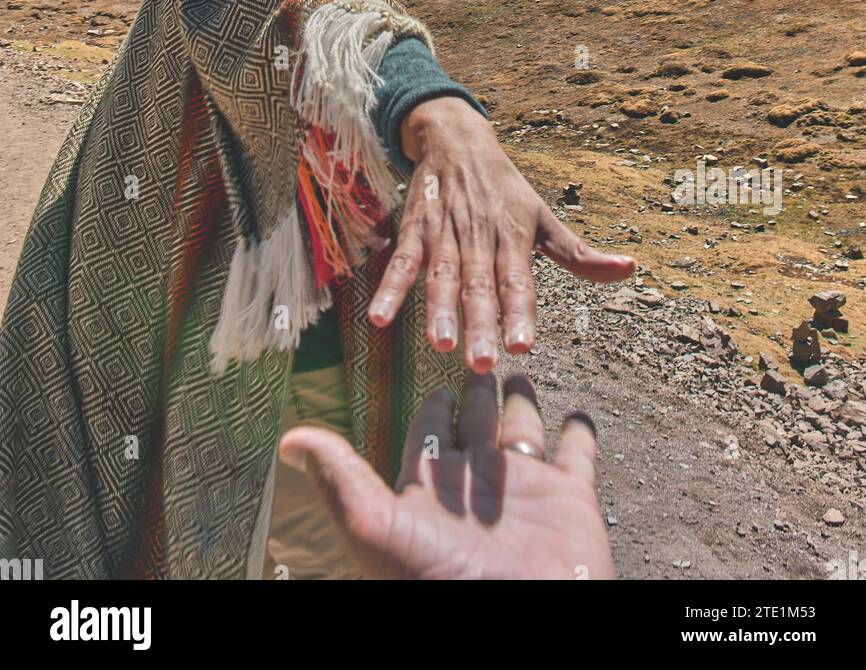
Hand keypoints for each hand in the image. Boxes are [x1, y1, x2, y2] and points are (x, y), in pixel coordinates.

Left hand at [279, 371, 613, 579]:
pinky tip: (579, 416)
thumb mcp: (377, 527)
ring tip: (518, 373)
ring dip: (522, 402)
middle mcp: (477, 481)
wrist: (522, 614)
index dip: (429, 405)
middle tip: (476, 358)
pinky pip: (578, 455)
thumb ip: (340, 479)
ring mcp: (526, 487)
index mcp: (432, 485)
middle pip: (475, 421)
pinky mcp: (571, 497)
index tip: (432, 378)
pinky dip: (580, 434)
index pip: (427, 430)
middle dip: (476, 391)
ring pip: (523, 430)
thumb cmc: (441, 582)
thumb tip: (290, 439)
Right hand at [368, 96, 634, 369]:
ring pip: (441, 275)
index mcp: (513, 236)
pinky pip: (400, 262)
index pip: (518, 280)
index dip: (520, 311)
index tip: (523, 346)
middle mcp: (479, 236)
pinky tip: (379, 318)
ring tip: (439, 342)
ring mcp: (444, 233)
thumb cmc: (505, 189)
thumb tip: (629, 269)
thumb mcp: (543, 216)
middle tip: (483, 362)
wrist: (457, 140)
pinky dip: (389, 288)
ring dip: (438, 309)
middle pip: (479, 284)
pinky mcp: (414, 230)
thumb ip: (578, 253)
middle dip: (480, 322)